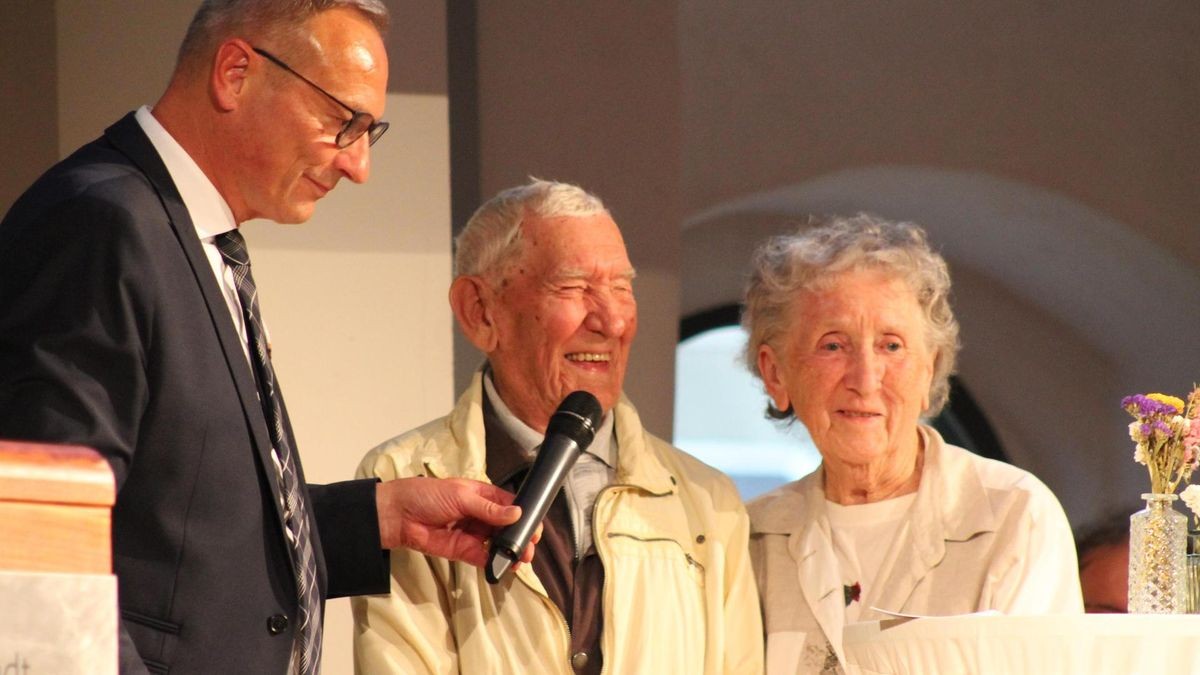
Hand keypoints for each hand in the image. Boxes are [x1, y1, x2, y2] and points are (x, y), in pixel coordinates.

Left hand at [376, 477, 538, 567]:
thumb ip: (489, 508)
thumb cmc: (426, 495)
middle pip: (507, 527)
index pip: (510, 505)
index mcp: (482, 495)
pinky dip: (493, 563)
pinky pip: (482, 557)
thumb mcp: (460, 496)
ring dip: (509, 552)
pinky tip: (501, 566)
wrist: (398, 516)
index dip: (524, 515)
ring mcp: (472, 533)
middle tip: (529, 549)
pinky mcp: (463, 550)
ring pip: (497, 544)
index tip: (535, 528)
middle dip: (520, 537)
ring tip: (519, 560)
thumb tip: (516, 513)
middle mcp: (481, 514)